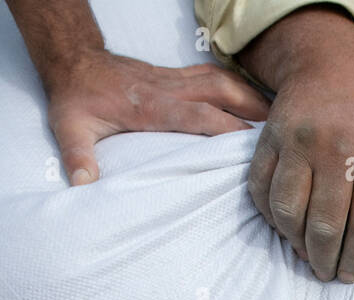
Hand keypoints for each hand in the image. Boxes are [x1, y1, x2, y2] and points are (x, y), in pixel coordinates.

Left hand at [45, 50, 271, 185]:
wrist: (73, 61)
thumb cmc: (75, 98)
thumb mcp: (68, 128)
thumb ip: (77, 156)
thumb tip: (82, 184)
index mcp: (149, 106)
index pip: (196, 116)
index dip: (226, 128)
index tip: (254, 145)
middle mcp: (168, 88)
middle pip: (221, 92)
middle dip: (254, 110)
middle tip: (285, 129)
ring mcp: (174, 79)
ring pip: (223, 80)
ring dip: (252, 95)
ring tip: (280, 115)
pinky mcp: (176, 76)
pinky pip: (214, 76)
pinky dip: (238, 85)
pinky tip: (255, 99)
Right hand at [241, 8, 353, 282]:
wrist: (331, 67)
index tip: (350, 276)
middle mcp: (335, 149)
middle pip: (325, 224)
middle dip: (324, 259)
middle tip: (324, 273)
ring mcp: (298, 143)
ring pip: (288, 210)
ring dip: (295, 242)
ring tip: (304, 253)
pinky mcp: (270, 138)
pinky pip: (261, 188)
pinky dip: (269, 216)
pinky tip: (283, 227)